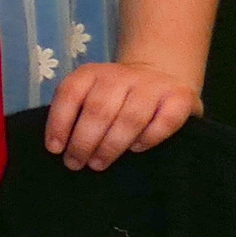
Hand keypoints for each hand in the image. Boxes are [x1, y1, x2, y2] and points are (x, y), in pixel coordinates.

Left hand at [47, 61, 202, 170]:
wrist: (162, 74)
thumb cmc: (117, 96)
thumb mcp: (91, 93)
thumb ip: (77, 111)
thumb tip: (58, 147)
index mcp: (92, 73)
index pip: (70, 94)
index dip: (59, 122)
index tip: (55, 149)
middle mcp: (121, 75)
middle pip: (99, 109)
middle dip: (84, 141)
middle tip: (76, 163)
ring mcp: (152, 85)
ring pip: (130, 117)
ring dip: (111, 145)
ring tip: (98, 163)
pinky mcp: (181, 97)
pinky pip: (165, 121)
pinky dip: (149, 138)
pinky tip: (136, 149)